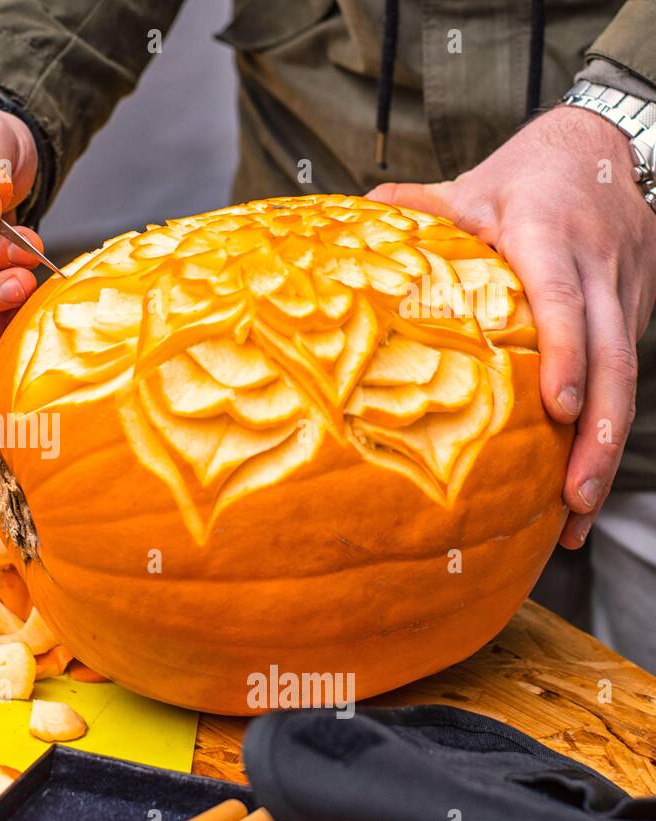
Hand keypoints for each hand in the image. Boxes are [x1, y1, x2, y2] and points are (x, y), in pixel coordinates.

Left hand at [369, 106, 655, 547]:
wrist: (606, 144)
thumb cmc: (523, 176)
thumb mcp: (471, 184)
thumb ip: (418, 205)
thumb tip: (358, 210)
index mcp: (550, 234)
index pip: (564, 299)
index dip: (565, 354)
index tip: (557, 410)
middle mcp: (598, 266)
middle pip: (613, 357)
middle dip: (596, 433)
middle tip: (572, 497)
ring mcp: (626, 291)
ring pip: (627, 375)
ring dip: (606, 448)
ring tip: (577, 511)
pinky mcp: (637, 311)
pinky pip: (626, 374)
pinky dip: (607, 427)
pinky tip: (582, 478)